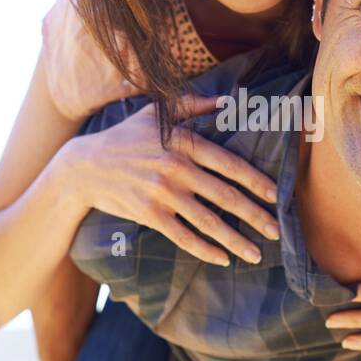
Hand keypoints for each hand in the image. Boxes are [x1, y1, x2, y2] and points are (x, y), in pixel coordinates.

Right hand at [62, 94, 279, 265]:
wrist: (84, 167)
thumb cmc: (125, 137)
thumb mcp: (155, 113)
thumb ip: (192, 104)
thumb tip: (227, 101)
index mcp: (183, 143)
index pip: (229, 164)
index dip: (255, 181)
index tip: (275, 196)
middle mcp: (176, 169)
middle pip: (225, 196)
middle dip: (255, 216)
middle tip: (277, 231)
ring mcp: (162, 194)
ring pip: (208, 221)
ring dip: (235, 240)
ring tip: (255, 254)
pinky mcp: (149, 215)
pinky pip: (183, 237)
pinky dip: (205, 250)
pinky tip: (222, 259)